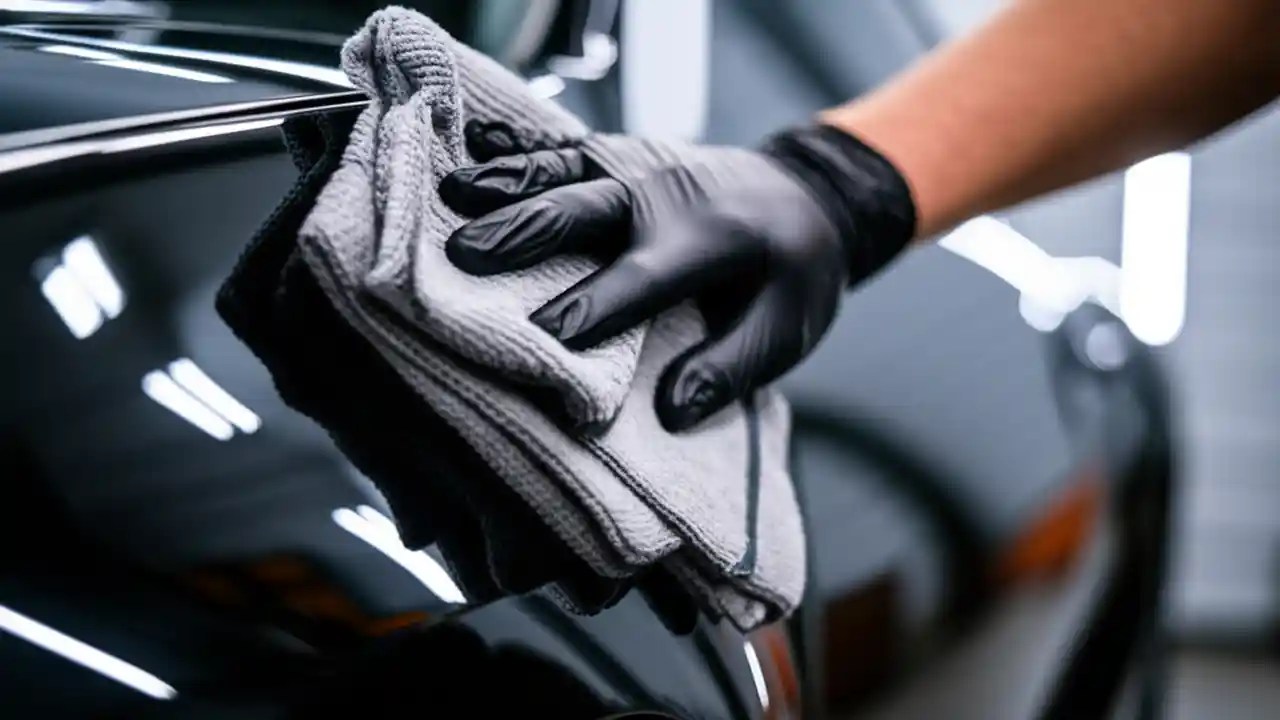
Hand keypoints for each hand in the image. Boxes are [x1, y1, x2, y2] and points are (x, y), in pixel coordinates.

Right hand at [440, 123, 914, 430]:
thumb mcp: (785, 330)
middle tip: (461, 256)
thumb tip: (669, 413)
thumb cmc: (795, 273)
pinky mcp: (624, 157)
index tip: (544, 337)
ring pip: (565, 172)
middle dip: (522, 233)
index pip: (643, 277)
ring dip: (505, 185)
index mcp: (713, 240)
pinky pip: (564, 151)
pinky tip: (470, 156)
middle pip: (586, 211)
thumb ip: (729, 369)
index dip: (594, 306)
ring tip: (447, 195)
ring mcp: (641, 166)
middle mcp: (668, 194)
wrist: (811, 193)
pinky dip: (516, 154)